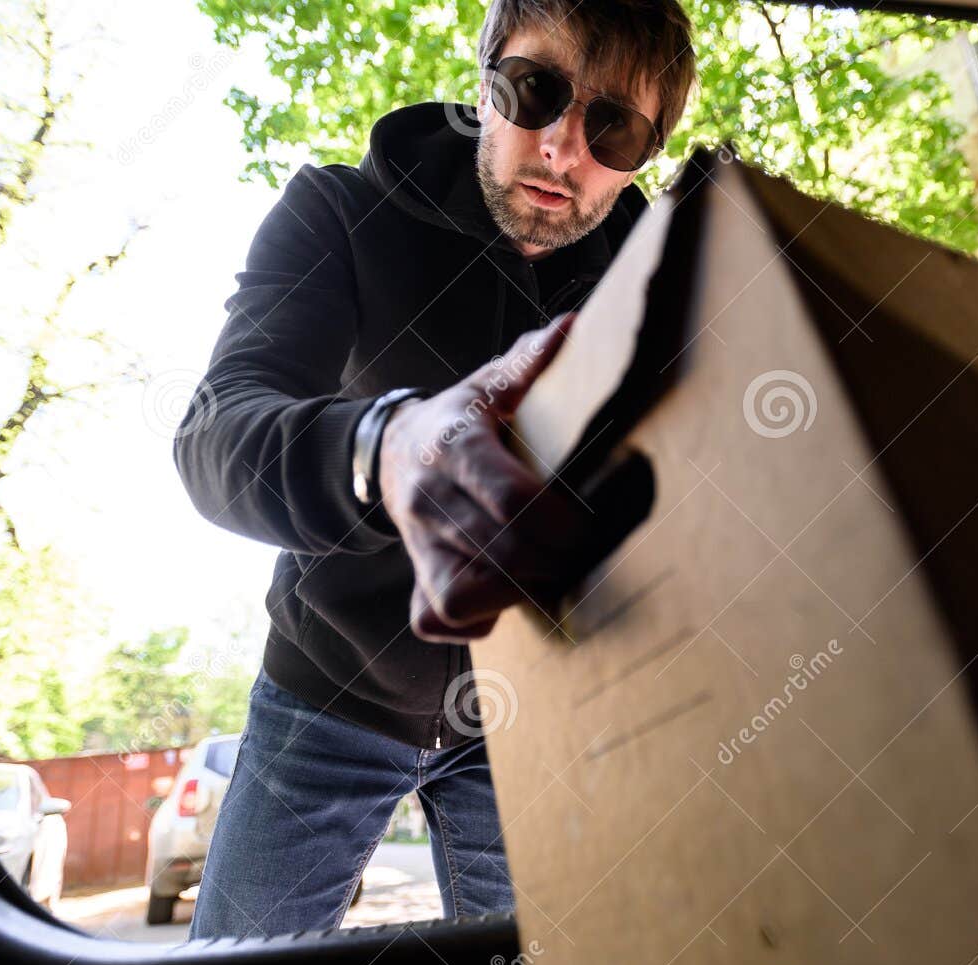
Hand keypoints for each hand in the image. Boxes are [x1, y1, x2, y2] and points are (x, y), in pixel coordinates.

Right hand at [378, 313, 591, 642]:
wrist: (390, 453)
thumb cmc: (459, 420)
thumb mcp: (488, 385)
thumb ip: (529, 362)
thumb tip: (570, 328)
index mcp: (454, 450)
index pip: (510, 498)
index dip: (558, 521)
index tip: (587, 524)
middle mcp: (429, 502)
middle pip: (502, 552)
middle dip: (553, 561)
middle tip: (584, 554)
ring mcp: (417, 546)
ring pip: (467, 594)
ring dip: (518, 592)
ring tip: (546, 573)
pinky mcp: (413, 580)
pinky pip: (437, 620)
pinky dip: (473, 623)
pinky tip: (501, 599)